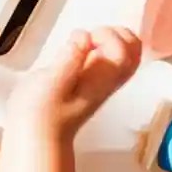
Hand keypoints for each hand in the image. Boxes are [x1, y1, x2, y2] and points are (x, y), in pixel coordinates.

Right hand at [7, 26, 141, 140]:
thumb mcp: (50, 83)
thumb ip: (68, 58)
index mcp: (101, 80)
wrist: (37, 138)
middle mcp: (107, 81)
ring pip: (125, 56)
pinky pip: (110, 61)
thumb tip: (84, 36)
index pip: (124, 52)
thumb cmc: (40, 113)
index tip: (86, 38)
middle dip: (118, 34)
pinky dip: (103, 47)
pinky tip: (84, 48)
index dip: (107, 36)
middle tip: (93, 35)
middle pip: (134, 53)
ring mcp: (101, 83)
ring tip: (89, 39)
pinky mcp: (91, 83)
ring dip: (112, 39)